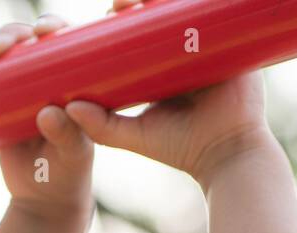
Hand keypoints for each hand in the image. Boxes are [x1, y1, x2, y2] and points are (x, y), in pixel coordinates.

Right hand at [0, 15, 94, 222]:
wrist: (42, 200)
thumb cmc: (68, 174)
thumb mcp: (74, 157)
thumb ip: (68, 136)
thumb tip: (47, 113)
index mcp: (75, 82)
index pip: (68, 43)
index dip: (55, 27)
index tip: (44, 30)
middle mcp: (49, 78)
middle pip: (31, 40)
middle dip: (16, 33)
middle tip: (6, 44)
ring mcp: (21, 89)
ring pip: (6, 52)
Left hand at [63, 0, 270, 185]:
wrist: (228, 154)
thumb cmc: (182, 148)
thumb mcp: (135, 136)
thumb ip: (102, 127)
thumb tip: (68, 109)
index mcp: (157, 67)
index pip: (131, 35)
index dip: (114, 22)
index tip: (95, 20)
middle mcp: (180, 50)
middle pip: (153, 14)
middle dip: (132, 2)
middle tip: (118, 5)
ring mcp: (205, 42)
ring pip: (178, 7)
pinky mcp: (229, 37)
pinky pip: (214, 8)